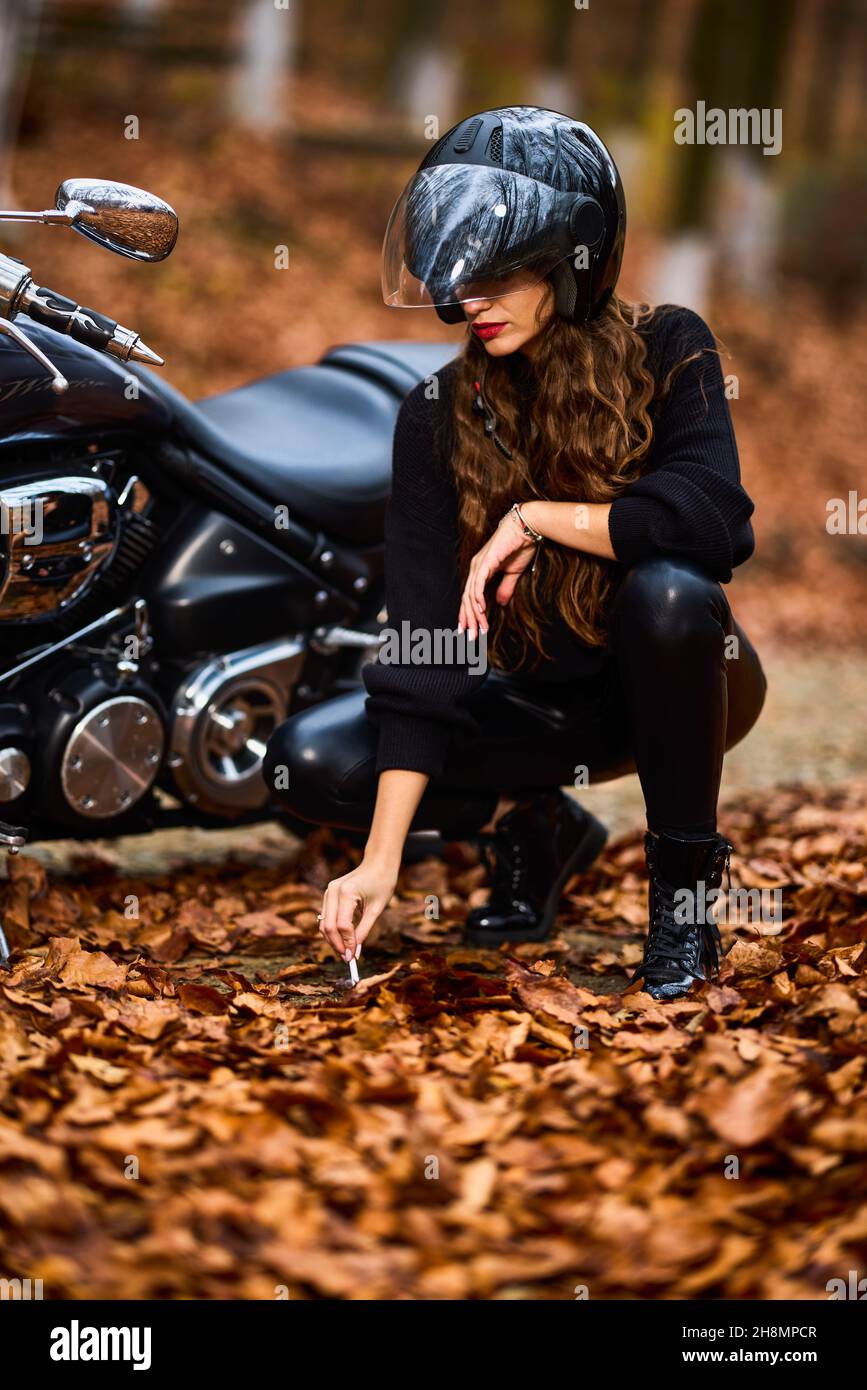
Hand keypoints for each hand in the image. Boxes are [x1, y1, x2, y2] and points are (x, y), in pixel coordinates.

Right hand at [318, 856, 398, 961]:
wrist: (378, 862)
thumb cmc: (382, 883)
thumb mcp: (376, 909)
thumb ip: (364, 930)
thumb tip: (354, 952)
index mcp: (346, 893)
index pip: (342, 926)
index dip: (347, 943)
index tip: (353, 958)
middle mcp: (333, 891)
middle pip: (328, 926)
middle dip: (337, 945)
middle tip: (347, 959)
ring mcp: (328, 891)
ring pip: (324, 923)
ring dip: (332, 940)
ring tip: (345, 952)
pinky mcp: (328, 893)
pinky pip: (326, 916)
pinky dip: (332, 930)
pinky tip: (342, 940)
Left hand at [458, 509, 535, 639]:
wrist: (527, 529)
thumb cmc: (520, 547)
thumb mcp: (512, 574)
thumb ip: (505, 588)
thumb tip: (500, 603)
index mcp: (480, 570)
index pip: (470, 596)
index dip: (468, 615)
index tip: (469, 631)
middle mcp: (476, 568)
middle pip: (467, 598)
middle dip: (469, 619)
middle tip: (470, 637)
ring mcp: (479, 564)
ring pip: (471, 594)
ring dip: (474, 614)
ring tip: (478, 629)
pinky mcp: (486, 562)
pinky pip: (478, 584)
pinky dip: (478, 598)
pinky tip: (480, 610)